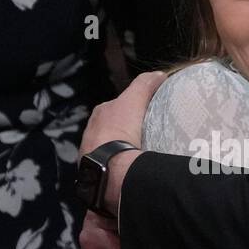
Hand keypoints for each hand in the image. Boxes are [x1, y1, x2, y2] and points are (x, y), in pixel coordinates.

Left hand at [80, 70, 165, 214]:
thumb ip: (145, 84)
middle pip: (111, 129)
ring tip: (138, 157)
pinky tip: (128, 172)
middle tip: (143, 138)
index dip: (129, 110)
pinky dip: (117, 169)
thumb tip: (159, 74)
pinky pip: (108, 168)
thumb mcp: (134, 99)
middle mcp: (89, 134)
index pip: (115, 108)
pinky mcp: (93, 174)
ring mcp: (89, 155)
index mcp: (98, 115)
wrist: (111, 166)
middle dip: (123, 132)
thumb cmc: (120, 129)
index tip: (143, 117)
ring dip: (119, 153)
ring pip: (108, 150)